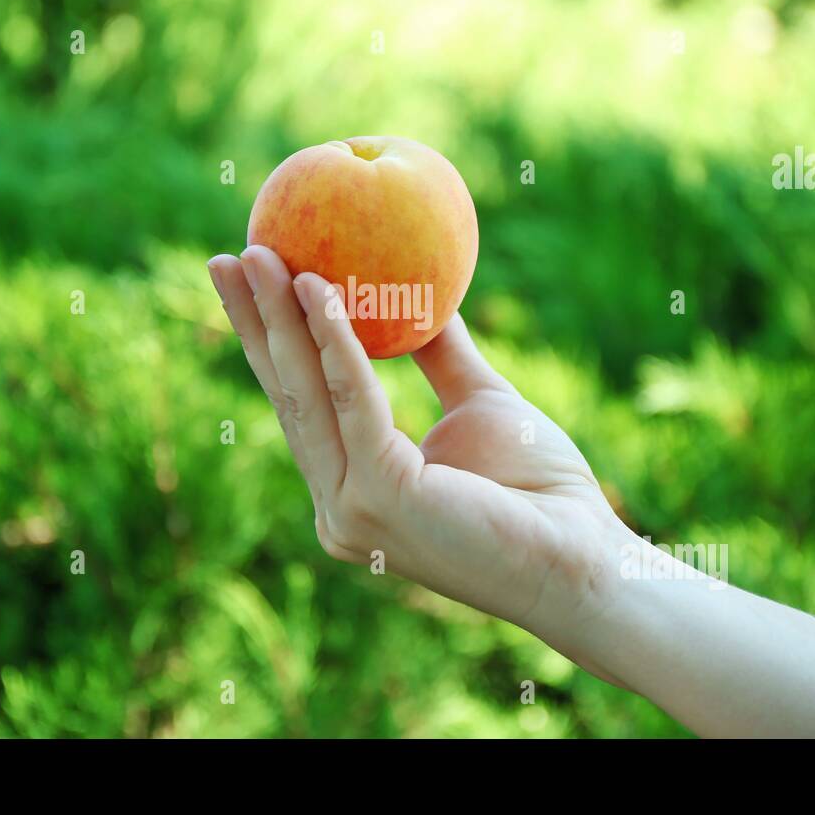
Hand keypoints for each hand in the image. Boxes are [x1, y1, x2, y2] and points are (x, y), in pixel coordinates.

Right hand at [207, 245, 628, 674]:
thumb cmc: (540, 490)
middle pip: (287, 398)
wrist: (585, 559)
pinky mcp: (380, 500)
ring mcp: (352, 510)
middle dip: (254, 323)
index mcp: (353, 489)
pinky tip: (319, 288)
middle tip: (229, 258)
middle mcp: (339, 506)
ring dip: (280, 320)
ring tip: (258, 256)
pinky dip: (335, 341)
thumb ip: (440, 354)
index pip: (299, 406)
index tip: (250, 278)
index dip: (268, 341)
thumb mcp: (478, 402)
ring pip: (307, 396)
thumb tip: (418, 286)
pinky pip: (353, 402)